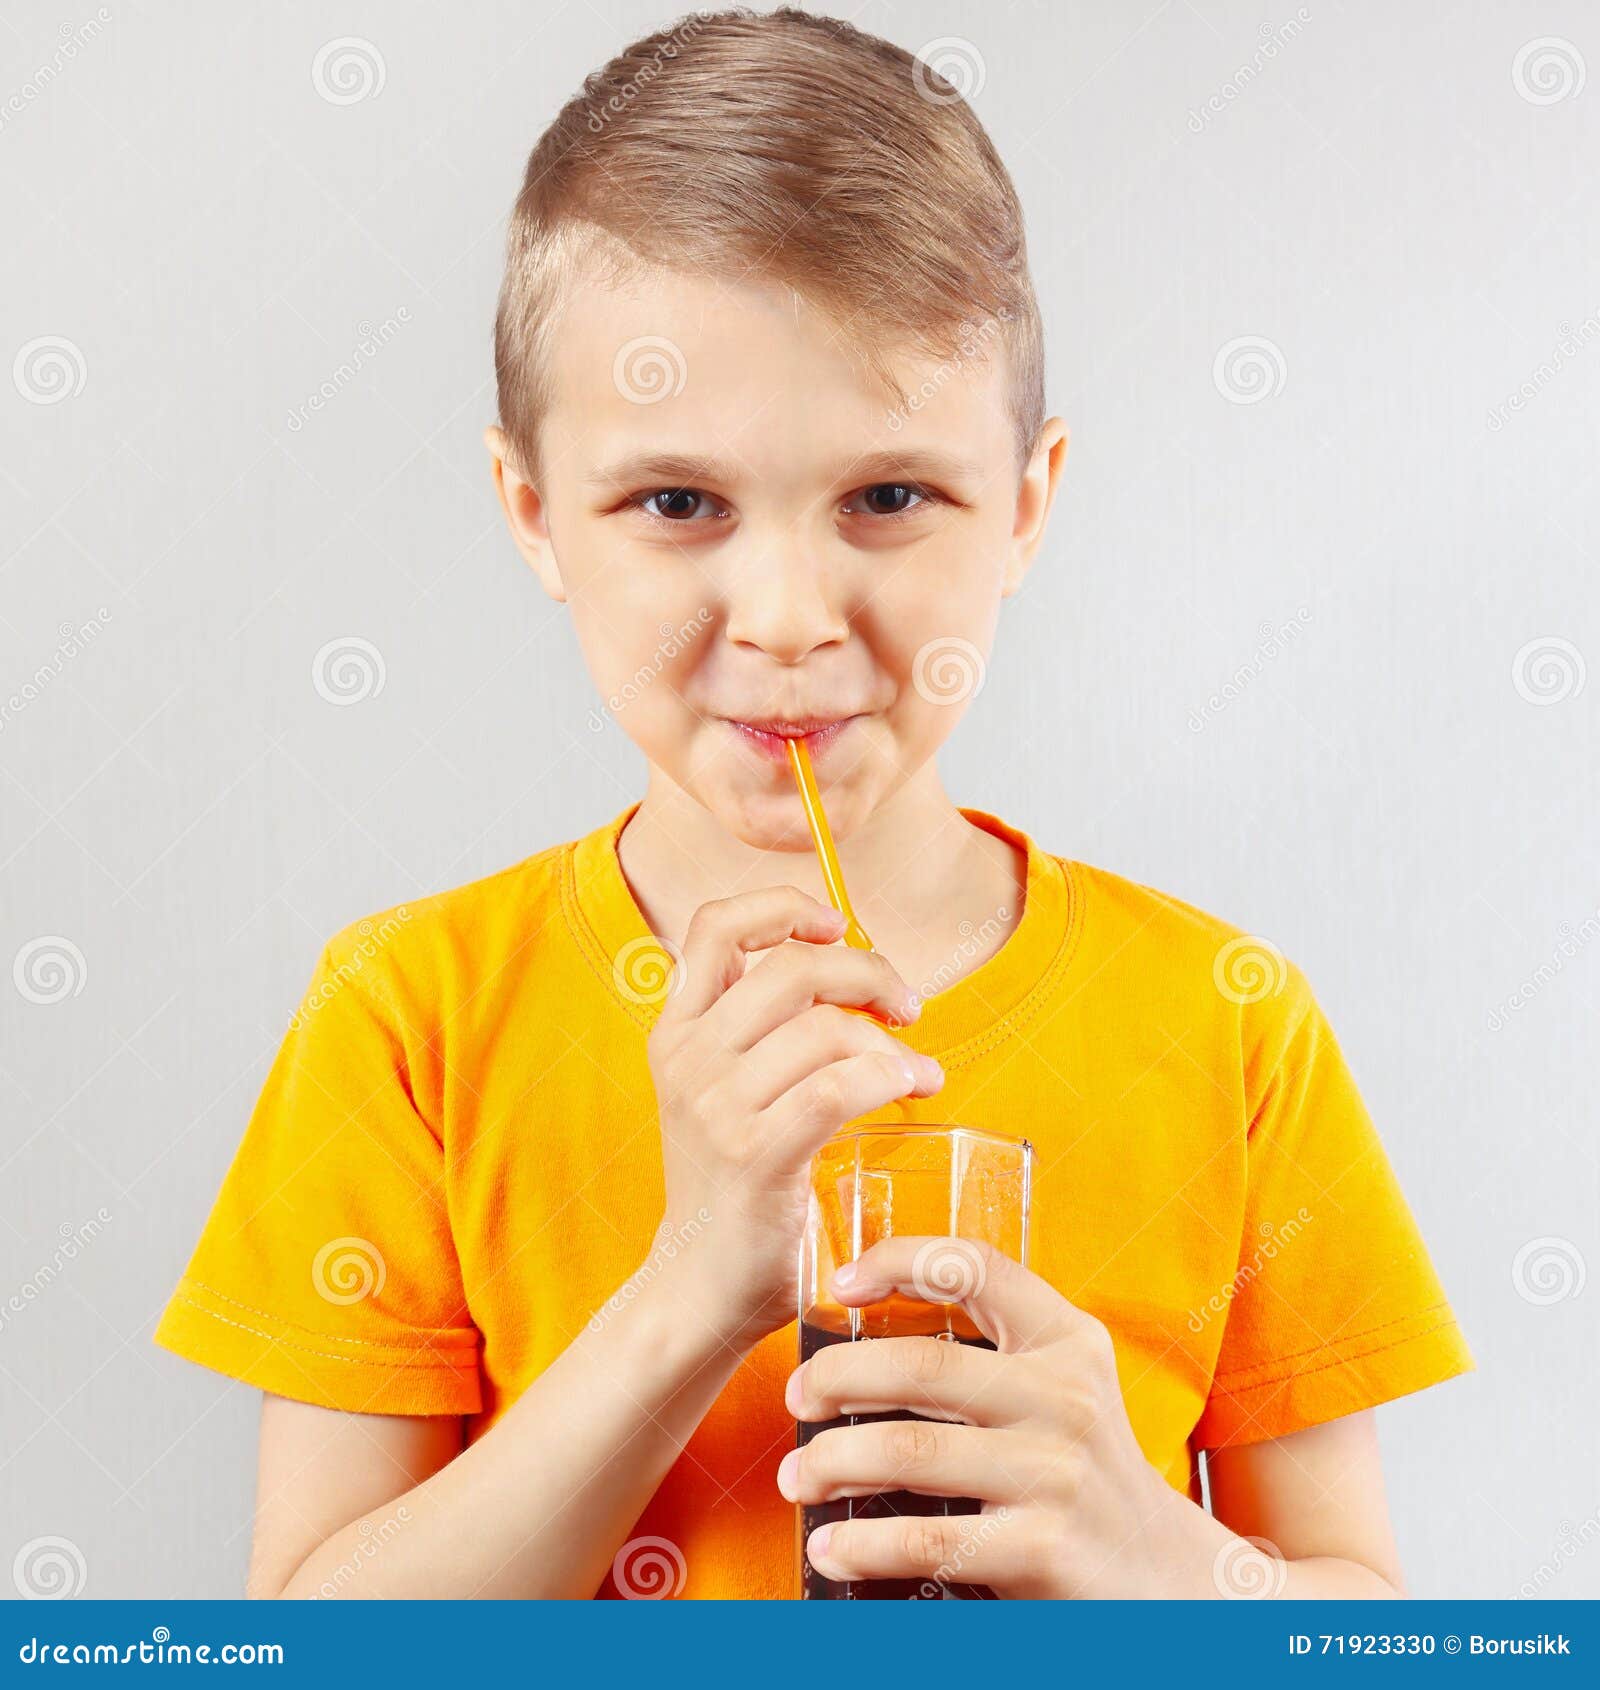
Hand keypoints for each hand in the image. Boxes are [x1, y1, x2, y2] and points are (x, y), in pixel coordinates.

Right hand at [645, 888, 944, 1347]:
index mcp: (676, 1032)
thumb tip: (846, 974)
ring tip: (919, 1069)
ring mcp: (717, 1106)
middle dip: (868, 972)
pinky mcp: (755, 1154)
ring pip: (826, 1028)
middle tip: (906, 1004)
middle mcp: (689, 1058)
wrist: (700, 1287)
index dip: (781, 907)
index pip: (715, 927)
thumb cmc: (732, 1188)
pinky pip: (836, 1087)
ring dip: (891, 1040)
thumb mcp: (721, 1094)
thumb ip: (759, 1035)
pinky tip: (913, 1087)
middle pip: (795, 969)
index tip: (833, 925)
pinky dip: (888, 1076)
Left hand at [778, 1235, 1196, 1597]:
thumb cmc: (1082, 1471)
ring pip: (911, 1452)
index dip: (902, 1260)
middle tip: (797, 1397)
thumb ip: (993, 1352)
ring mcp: (1056, 1472)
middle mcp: (1065, 1395)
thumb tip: (860, 1341)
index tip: (842, 1282)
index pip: (978, 1268)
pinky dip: (862, 1542)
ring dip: (833, 1462)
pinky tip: (831, 1544)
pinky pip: (927, 1539)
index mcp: (1066, 1340)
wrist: (1166, 1578)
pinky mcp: (1043, 1547)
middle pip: (923, 1365)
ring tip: (798, 1477)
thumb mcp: (1063, 1388)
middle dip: (838, 1377)